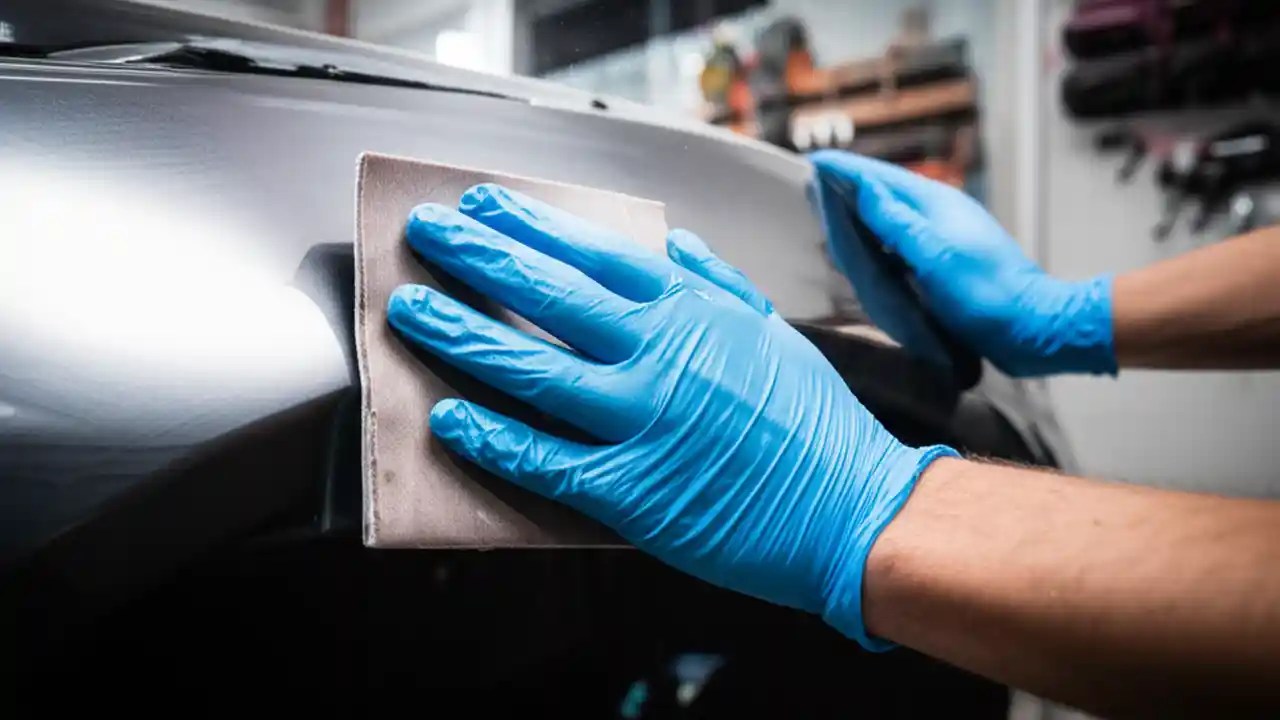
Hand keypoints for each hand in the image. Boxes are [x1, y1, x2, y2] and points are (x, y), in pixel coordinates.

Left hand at [387, 183, 955, 649]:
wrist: (852, 508)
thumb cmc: (816, 423)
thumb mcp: (774, 331)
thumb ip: (719, 282)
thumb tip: (677, 242)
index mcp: (693, 312)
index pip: (593, 250)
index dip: (528, 224)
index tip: (482, 203)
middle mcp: (660, 355)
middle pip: (548, 295)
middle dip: (477, 257)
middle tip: (426, 233)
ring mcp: (641, 421)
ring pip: (530, 369)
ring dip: (462, 335)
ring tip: (411, 309)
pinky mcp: (632, 489)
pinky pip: (544, 459)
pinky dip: (491, 438)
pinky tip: (448, 418)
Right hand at [810, 150, 1114, 376]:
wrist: (1034, 329)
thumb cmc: (987, 294)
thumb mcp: (935, 256)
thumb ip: (896, 221)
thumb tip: (862, 186)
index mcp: (934, 205)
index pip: (879, 176)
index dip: (844, 168)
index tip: (810, 160)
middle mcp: (937, 216)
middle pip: (883, 193)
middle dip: (845, 188)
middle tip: (807, 188)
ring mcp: (942, 240)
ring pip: (890, 219)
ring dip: (858, 214)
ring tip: (825, 217)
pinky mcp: (944, 266)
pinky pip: (898, 245)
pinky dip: (874, 243)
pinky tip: (862, 255)